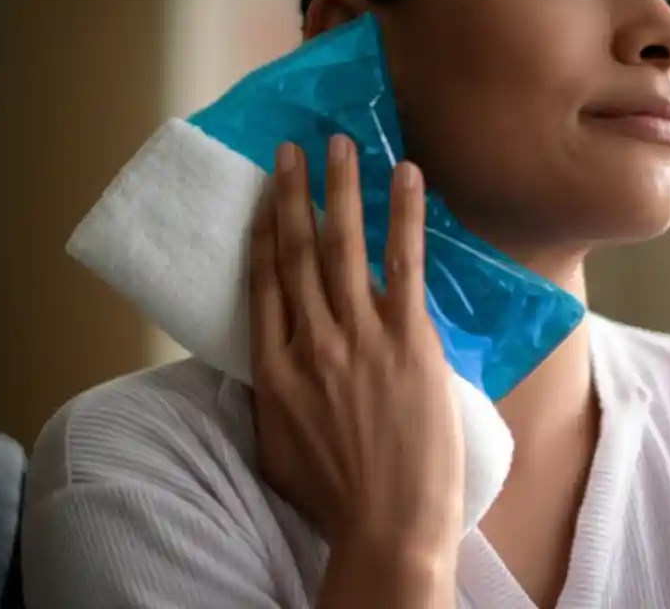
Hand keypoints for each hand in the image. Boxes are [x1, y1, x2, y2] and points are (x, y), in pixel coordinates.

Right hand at [248, 135, 463, 564]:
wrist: (388, 526)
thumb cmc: (334, 497)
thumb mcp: (274, 446)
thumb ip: (267, 396)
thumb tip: (268, 364)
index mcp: (272, 368)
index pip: (261, 282)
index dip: (260, 230)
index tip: (261, 193)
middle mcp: (309, 341)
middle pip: (295, 251)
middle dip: (292, 193)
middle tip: (293, 148)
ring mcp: (359, 337)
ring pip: (342, 245)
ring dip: (341, 188)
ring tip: (340, 144)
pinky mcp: (408, 340)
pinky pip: (404, 263)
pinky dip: (405, 215)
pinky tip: (407, 175)